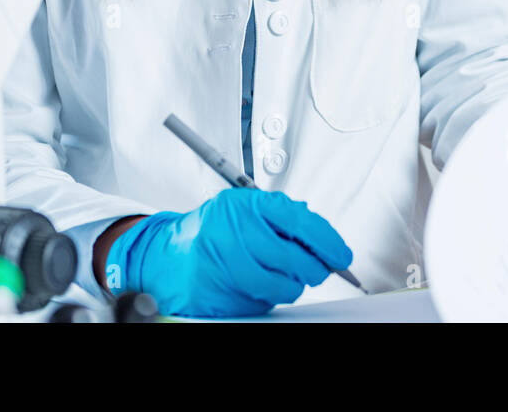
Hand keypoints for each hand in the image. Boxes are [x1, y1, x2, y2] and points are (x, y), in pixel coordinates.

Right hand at [104, 188, 353, 317]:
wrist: (165, 256)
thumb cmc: (212, 231)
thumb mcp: (245, 210)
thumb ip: (284, 219)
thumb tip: (326, 242)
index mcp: (243, 206)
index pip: (299, 222)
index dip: (328, 241)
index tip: (342, 255)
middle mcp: (233, 232)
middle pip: (295, 259)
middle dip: (316, 268)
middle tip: (319, 269)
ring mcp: (224, 265)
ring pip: (283, 286)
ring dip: (293, 286)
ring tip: (283, 276)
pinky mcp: (219, 294)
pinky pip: (263, 302)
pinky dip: (268, 297)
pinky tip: (257, 284)